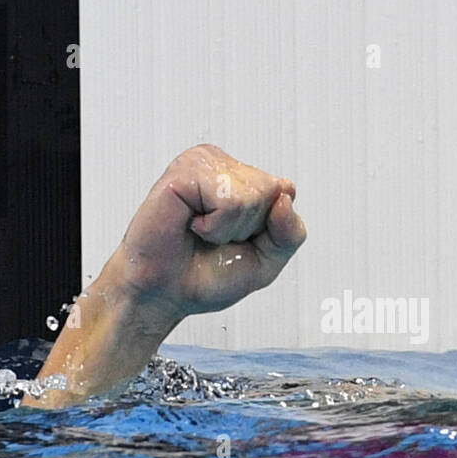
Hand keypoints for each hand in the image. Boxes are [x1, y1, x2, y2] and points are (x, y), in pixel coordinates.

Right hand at [109, 144, 306, 316]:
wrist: (166, 294)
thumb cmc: (207, 275)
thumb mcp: (267, 261)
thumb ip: (290, 233)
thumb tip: (285, 197)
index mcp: (243, 178)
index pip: (285, 191)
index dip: (267, 229)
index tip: (236, 240)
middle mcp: (223, 165)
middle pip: (272, 192)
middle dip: (248, 228)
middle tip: (213, 238)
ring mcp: (202, 163)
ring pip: (253, 194)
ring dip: (229, 228)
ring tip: (201, 231)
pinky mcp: (185, 171)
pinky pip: (229, 200)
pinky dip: (215, 226)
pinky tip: (191, 224)